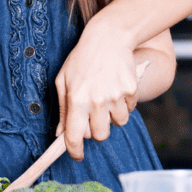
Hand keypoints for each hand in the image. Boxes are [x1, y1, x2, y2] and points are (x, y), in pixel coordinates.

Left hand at [55, 19, 142, 160]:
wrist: (109, 37)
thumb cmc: (82, 58)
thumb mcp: (63, 80)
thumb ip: (63, 108)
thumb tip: (60, 133)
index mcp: (77, 99)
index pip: (75, 137)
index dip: (75, 151)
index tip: (77, 155)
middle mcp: (97, 101)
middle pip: (99, 136)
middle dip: (95, 130)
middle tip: (92, 116)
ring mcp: (116, 96)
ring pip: (117, 124)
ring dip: (111, 117)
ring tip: (105, 98)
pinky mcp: (131, 90)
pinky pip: (129, 109)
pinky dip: (123, 104)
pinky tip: (116, 88)